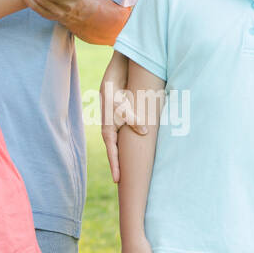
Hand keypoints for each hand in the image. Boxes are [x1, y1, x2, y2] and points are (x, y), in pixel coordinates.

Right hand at [100, 51, 147, 183]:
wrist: (117, 70)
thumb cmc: (115, 87)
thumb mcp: (120, 103)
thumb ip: (131, 118)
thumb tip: (144, 132)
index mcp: (108, 128)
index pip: (112, 151)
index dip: (115, 166)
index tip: (118, 181)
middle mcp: (113, 128)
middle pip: (118, 151)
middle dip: (122, 165)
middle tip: (127, 182)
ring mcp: (119, 123)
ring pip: (125, 143)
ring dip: (130, 154)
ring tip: (138, 169)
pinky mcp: (127, 117)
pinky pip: (133, 132)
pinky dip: (137, 140)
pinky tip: (146, 146)